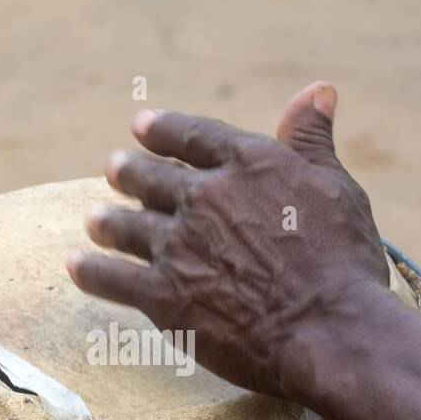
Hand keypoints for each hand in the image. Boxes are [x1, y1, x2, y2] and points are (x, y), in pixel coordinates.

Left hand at [67, 82, 389, 408]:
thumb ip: (313, 140)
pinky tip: (77, 266)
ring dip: (107, 221)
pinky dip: (92, 270)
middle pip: (151, 178)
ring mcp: (178, 246)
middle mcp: (204, 197)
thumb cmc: (343, 261)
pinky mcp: (163, 296)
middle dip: (129, 172)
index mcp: (247, 164)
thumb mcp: (336, 187)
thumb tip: (317, 90)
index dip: (163, 129)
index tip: (142, 125)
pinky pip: (113, 278)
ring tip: (95, 219)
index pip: (193, 137)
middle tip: (113, 168)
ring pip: (127, 226)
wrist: (328, 329)